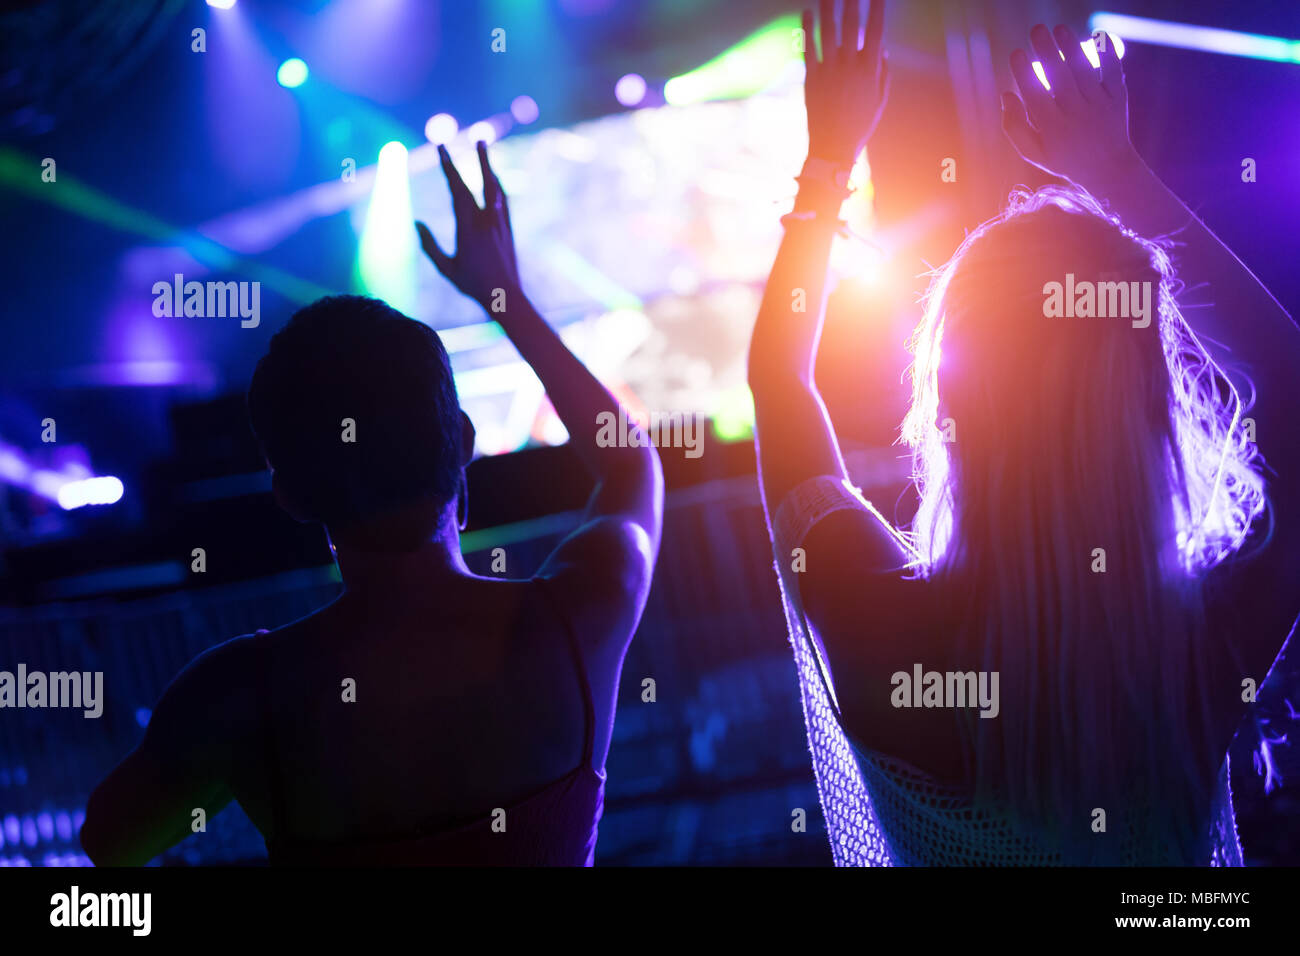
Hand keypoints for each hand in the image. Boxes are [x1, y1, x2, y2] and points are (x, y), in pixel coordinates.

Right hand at [417, 141, 520, 308]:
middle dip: (465, 160)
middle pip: (475, 183)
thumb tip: (417, 224)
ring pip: (494, 186)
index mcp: (468, 228)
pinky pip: (503, 198)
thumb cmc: (472, 285)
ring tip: (483, 143)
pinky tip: (493, 175)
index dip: (448, 167)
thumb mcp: (446, 268)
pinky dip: (496, 183)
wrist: (505, 296)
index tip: (440, 149)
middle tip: (460, 141)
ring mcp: (499, 222)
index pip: (457, 190)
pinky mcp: (508, 227)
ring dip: (487, 164)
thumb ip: (430, 246)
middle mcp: (486, 221)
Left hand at [803, 0, 888, 166]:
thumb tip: (881, 47)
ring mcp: (828, 71)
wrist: (832, 148)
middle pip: (850, 25)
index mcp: (869, 70)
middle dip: (851, 1)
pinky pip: (809, 48)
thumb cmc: (859, 126)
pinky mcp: (811, 78)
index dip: (877, 8)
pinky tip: (806, 11)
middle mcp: (849, 66)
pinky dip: (807, 28)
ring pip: (828, 31)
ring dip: (827, 8)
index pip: (875, 30)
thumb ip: (882, 73)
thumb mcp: (879, 101)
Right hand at [1002, 23, 1141, 189]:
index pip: (1035, 94)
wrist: (1108, 170)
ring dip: (1071, 46)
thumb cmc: (1064, 159)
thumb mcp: (1034, 152)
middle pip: (1059, 76)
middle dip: (1047, 51)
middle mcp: (1075, 114)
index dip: (1024, 72)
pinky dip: (1108, 51)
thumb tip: (1005, 94)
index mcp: (1052, 127)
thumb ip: (1015, 126)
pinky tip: (1100, 34)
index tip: (1016, 53)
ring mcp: (1098, 104)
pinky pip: (1112, 71)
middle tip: (1036, 30)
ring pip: (1083, 70)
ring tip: (1059, 29)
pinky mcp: (1117, 98)